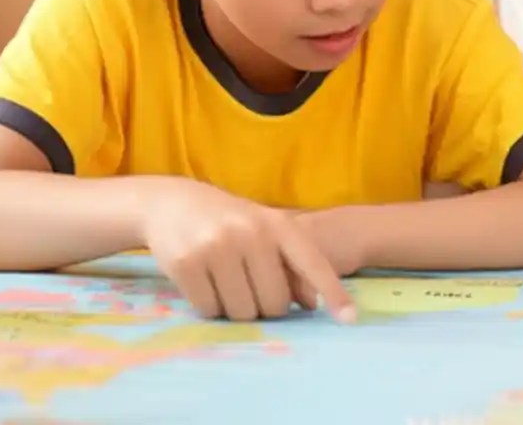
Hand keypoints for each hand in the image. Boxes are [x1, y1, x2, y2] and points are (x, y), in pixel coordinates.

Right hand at [137, 178, 355, 322]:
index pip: (313, 264)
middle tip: (251, 290)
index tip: (350, 319)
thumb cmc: (230, 221)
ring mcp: (217, 247)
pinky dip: (210, 306)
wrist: (172, 202)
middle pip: (274, 303)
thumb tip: (310, 305)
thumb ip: (291, 263)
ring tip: (227, 283)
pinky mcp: (186, 263)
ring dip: (236, 309)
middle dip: (265, 307)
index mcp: (278, 225)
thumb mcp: (265, 230)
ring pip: (242, 311)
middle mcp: (251, 233)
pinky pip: (209, 310)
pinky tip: (204, 283)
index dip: (333, 293)